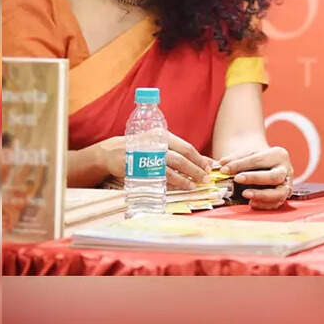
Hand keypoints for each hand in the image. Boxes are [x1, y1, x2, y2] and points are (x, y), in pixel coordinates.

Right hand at [93, 132, 212, 189]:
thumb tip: (203, 161)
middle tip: (205, 179)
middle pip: (181, 159)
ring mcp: (147, 158)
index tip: (209, 167)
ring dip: (184, 179)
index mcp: (164, 136)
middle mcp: (157, 145)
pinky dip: (170, 184)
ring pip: (171, 170)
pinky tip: (178, 187)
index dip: (199, 159)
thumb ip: (179, 151)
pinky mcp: (140, 169)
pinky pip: (158, 178)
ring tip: (194, 186)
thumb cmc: (142, 147)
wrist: (114, 152)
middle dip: (195, 170)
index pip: (186, 148)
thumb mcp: (160, 143)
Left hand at [219, 147, 292, 209]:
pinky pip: (276, 203)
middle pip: (274, 176)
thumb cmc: (256, 160)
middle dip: (255, 178)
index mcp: (278, 154)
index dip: (240, 165)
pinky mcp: (283, 196)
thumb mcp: (247, 154)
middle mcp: (286, 169)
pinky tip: (251, 202)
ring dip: (261, 195)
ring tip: (245, 195)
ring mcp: (287, 184)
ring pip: (279, 193)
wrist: (267, 166)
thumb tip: (222, 164)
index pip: (258, 160)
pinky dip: (263, 205)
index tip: (224, 169)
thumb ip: (234, 159)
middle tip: (237, 179)